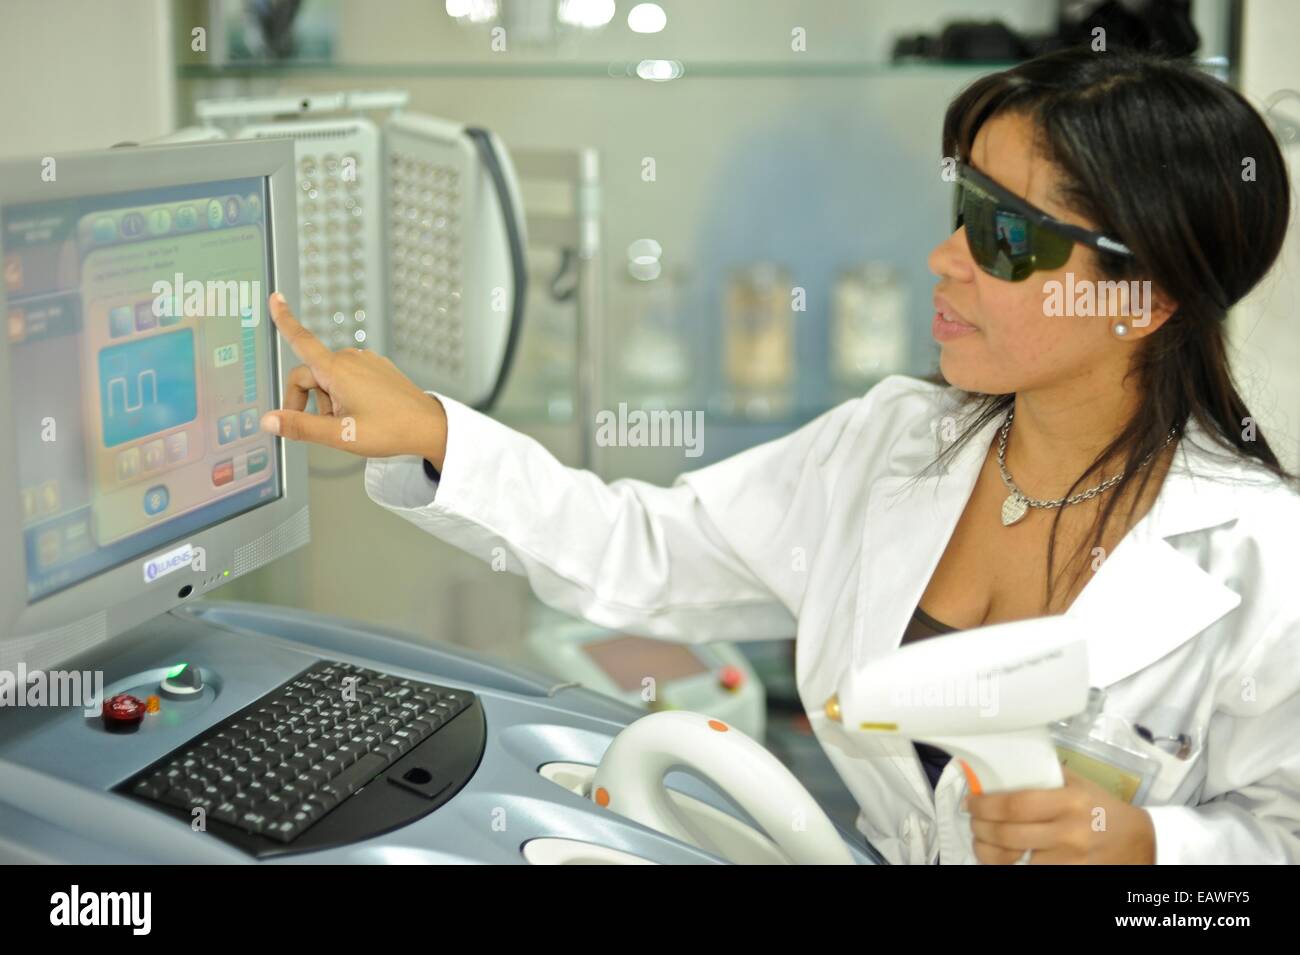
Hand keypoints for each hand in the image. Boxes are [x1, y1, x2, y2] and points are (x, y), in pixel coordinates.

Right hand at [259, 293, 447, 467]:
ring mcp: (366, 362)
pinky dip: (344, 395)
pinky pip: (348, 378)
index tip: (275, 298)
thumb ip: (301, 427)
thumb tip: (269, 421)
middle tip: (322, 427)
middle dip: (307, 401)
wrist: (428, 427)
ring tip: (350, 422)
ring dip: (328, 400)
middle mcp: (351, 358)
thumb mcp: (340, 434)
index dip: (284, 320)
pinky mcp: (377, 368)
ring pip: (329, 379)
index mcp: (337, 369)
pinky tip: (361, 413)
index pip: (301, 340)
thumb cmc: (390, 429)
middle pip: (310, 374)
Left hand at [965, 766, 1155, 863]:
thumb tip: (1004, 762)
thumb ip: (1045, 774)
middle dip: (980, 828)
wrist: (1139, 843)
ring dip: (988, 850)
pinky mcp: (1069, 875)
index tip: (971, 801)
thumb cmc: (1102, 808)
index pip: (1016, 805)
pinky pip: (1028, 872)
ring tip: (981, 839)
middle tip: (973, 820)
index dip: (986, 804)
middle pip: (1008, 835)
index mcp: (1070, 802)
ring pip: (1013, 860)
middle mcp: (1069, 833)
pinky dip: (1007, 866)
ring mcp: (1069, 860)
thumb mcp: (1078, 784)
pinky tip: (1000, 856)